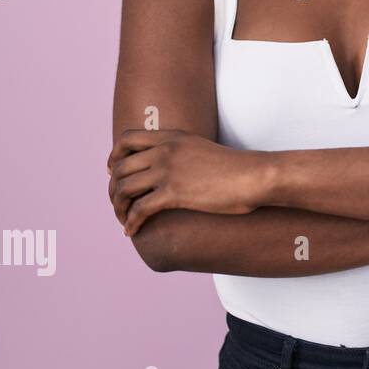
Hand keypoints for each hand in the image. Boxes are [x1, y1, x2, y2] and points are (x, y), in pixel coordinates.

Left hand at [108, 129, 268, 236]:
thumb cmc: (237, 168)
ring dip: (118, 207)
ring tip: (123, 220)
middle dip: (113, 189)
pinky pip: (139, 209)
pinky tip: (132, 231)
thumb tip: (172, 169)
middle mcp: (165, 150)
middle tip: (118, 204)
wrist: (255, 176)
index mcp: (172, 137)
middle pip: (120, 167)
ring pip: (124, 188)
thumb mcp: (203, 150)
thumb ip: (183, 153)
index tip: (114, 172)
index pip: (127, 139)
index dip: (114, 156)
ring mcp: (168, 170)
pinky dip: (130, 222)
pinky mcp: (174, 192)